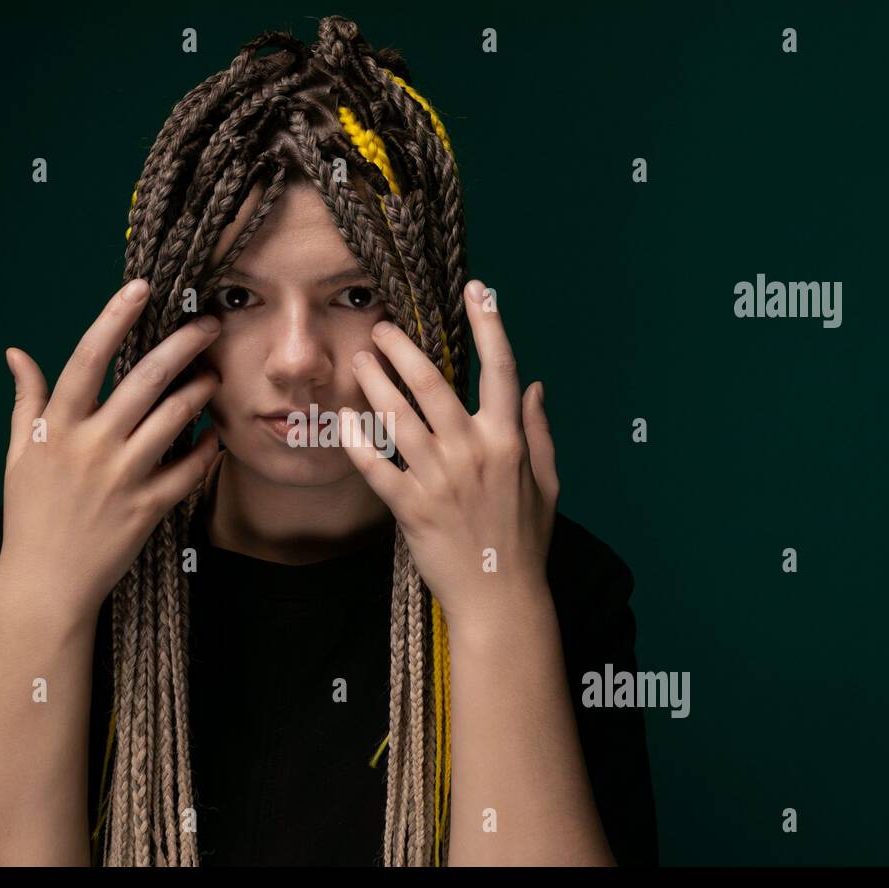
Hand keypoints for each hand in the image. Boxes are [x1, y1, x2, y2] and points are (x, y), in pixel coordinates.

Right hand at [0, 279, 222, 624]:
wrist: (46, 583)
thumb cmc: (32, 513)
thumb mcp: (19, 453)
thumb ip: (27, 400)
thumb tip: (17, 353)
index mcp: (57, 426)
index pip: (87, 358)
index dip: (114, 318)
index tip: (140, 287)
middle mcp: (91, 446)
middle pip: (145, 380)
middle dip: (183, 345)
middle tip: (210, 323)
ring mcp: (121, 477)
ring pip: (174, 420)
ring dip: (201, 392)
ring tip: (215, 376)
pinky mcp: (147, 509)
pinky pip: (188, 471)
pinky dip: (207, 452)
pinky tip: (216, 437)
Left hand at [339, 279, 559, 631]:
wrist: (501, 596)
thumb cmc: (525, 540)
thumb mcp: (547, 483)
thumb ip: (539, 431)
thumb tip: (535, 386)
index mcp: (508, 441)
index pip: (500, 369)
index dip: (489, 324)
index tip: (476, 289)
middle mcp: (472, 452)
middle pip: (432, 384)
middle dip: (403, 348)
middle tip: (381, 326)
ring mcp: (438, 479)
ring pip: (397, 417)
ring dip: (374, 382)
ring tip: (358, 359)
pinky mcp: (410, 507)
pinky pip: (376, 466)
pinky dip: (356, 440)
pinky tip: (342, 418)